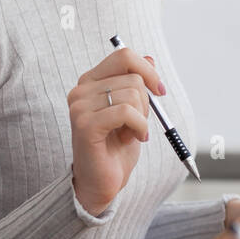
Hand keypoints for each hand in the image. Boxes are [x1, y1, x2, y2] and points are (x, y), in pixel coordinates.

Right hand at [67, 47, 164, 214]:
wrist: (102, 182)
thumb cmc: (116, 146)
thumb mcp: (133, 111)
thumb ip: (136, 83)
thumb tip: (150, 58)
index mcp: (90, 81)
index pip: (123, 56)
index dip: (147, 70)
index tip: (159, 90)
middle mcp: (80, 90)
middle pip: (132, 76)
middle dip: (146, 102)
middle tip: (139, 124)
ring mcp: (79, 106)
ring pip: (131, 94)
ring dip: (142, 118)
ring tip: (132, 134)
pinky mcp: (84, 124)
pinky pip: (126, 112)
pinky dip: (139, 127)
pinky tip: (133, 139)